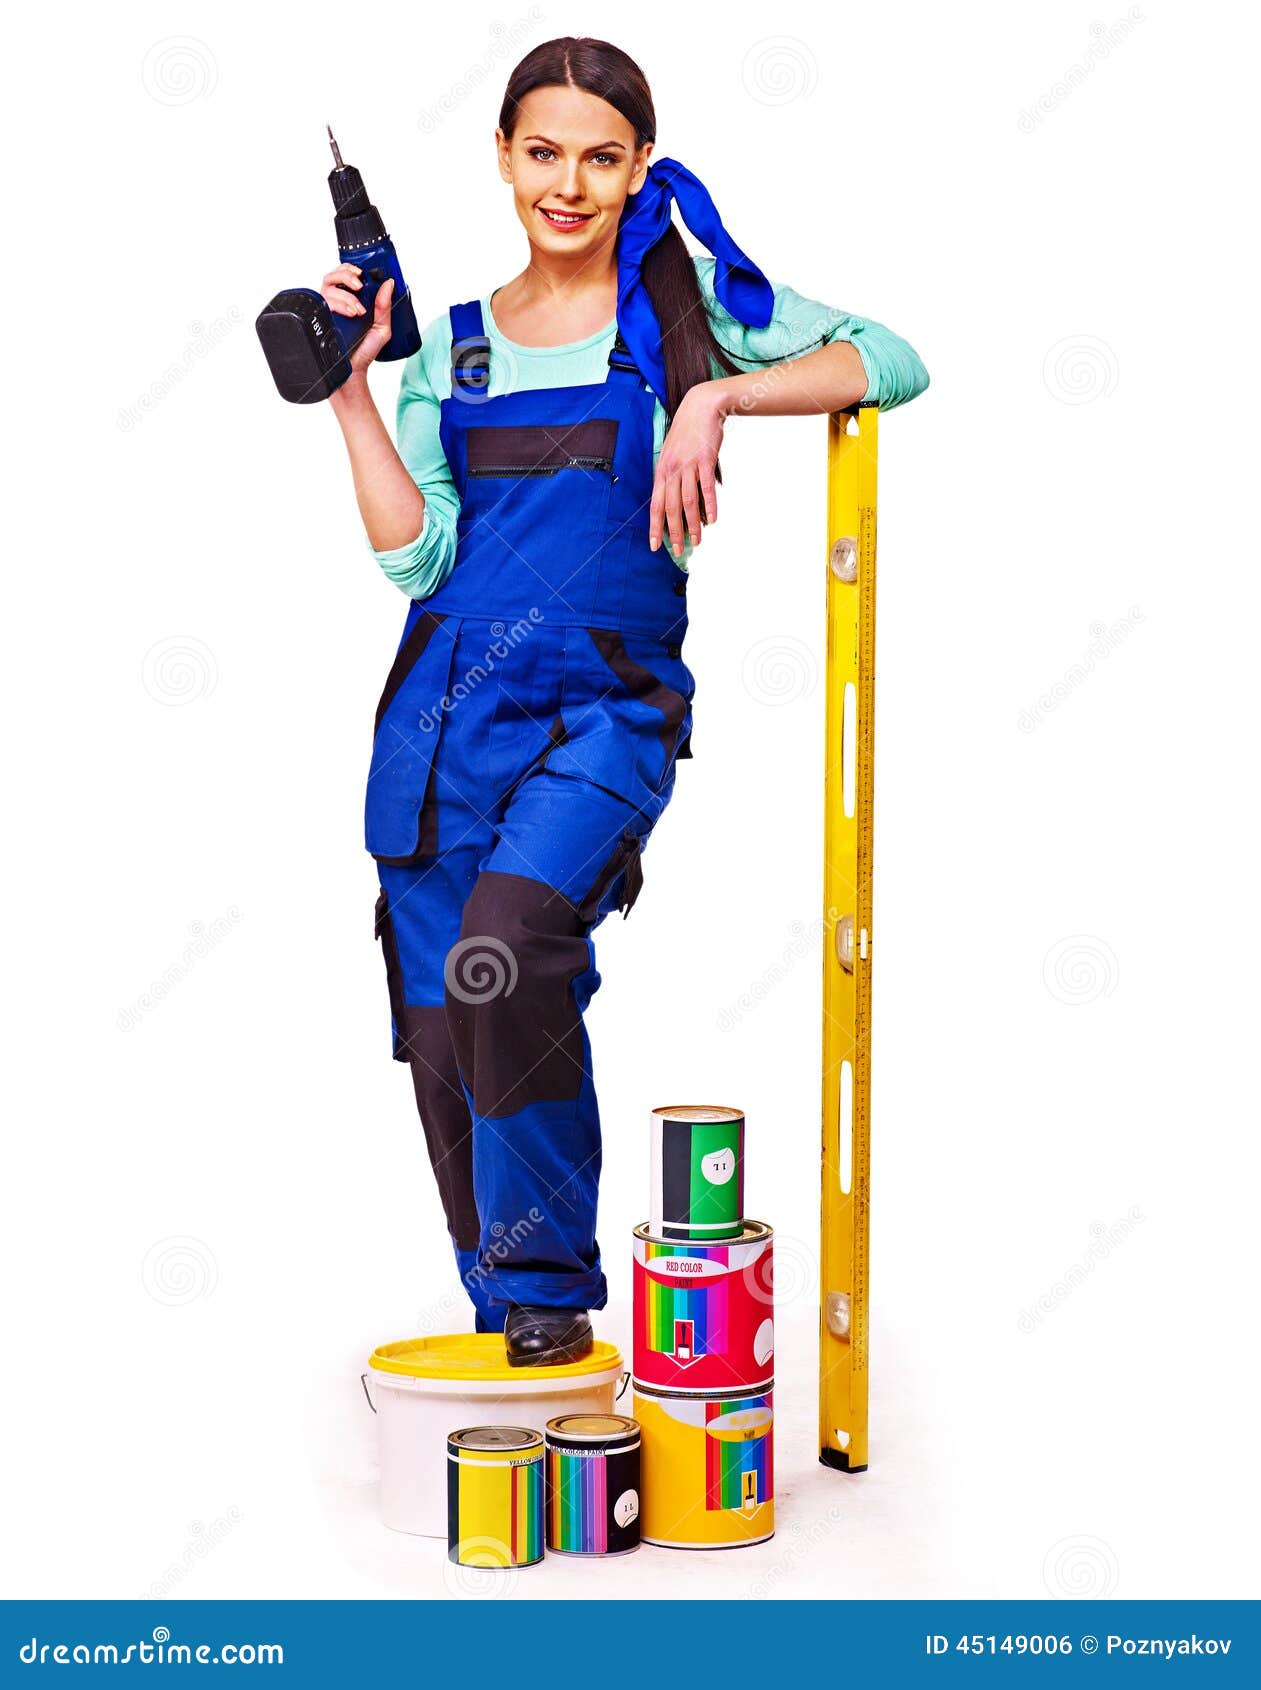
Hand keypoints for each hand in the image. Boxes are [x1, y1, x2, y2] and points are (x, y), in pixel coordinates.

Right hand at [319, 264, 394, 373]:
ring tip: (358, 309)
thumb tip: (389, 284)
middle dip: (346, 275)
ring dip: (345, 294)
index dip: (350, 269)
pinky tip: (350, 314)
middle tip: (359, 286)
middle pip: (332, 276)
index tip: (362, 273)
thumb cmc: (365, 350)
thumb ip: (385, 306)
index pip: (344, 275)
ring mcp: (328, 310)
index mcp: (351, 300)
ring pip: (327, 288)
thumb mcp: (382, 328)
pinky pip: (323, 303)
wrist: (354, 371)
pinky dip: (338, 304)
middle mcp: (337, 303)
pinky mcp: (321, 319)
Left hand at [650, 384, 727, 557]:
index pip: (655, 505)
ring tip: (697, 541)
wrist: (700, 407)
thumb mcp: (672, 455)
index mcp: (662, 471)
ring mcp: (688, 465)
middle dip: (673, 532)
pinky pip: (706, 487)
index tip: (654, 546)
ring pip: (688, 502)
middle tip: (677, 551)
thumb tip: (677, 501)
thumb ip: (672, 477)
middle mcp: (672, 470)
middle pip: (671, 508)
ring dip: (692, 524)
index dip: (654, 527)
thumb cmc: (687, 433)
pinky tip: (712, 520)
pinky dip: (710, 505)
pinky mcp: (704, 460)